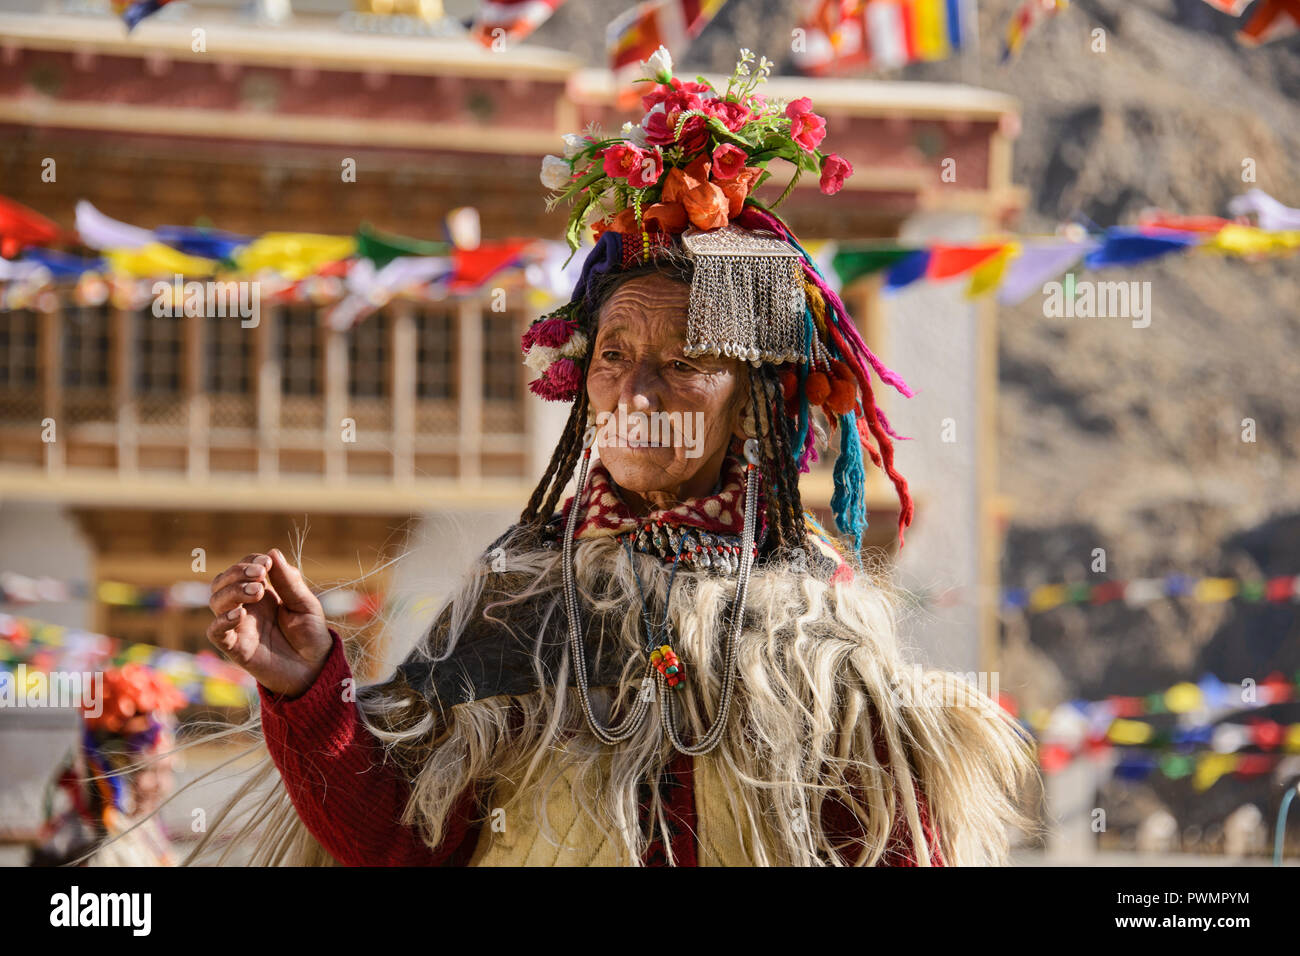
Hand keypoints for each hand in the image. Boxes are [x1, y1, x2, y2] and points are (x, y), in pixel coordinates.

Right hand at [207, 549, 332, 698]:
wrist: (314, 668)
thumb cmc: (310, 634)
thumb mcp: (305, 604)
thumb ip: (289, 582)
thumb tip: (273, 552)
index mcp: (263, 592)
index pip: (243, 568)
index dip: (249, 561)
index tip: (266, 563)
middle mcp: (246, 606)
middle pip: (222, 581)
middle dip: (237, 572)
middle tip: (260, 575)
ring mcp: (239, 625)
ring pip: (216, 601)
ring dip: (232, 591)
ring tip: (258, 591)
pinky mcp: (235, 647)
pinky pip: (215, 632)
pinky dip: (222, 620)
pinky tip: (240, 613)